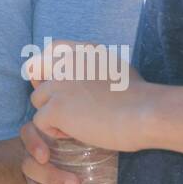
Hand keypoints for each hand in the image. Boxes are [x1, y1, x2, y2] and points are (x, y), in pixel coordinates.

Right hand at [19, 121, 92, 183]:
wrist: (100, 172)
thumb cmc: (96, 141)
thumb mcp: (90, 131)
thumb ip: (85, 126)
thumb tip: (99, 125)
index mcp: (45, 138)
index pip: (28, 134)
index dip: (32, 144)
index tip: (45, 156)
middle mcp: (36, 160)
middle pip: (30, 167)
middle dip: (53, 178)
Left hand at [27, 39, 153, 152]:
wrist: (145, 112)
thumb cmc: (138, 95)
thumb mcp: (113, 65)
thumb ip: (91, 65)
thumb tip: (78, 74)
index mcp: (80, 49)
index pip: (48, 52)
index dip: (47, 71)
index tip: (59, 87)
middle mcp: (64, 62)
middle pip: (37, 76)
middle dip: (47, 92)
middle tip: (66, 109)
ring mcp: (58, 84)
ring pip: (37, 100)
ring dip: (52, 113)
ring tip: (77, 123)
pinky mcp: (56, 108)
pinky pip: (40, 122)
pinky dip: (54, 131)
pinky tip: (76, 134)